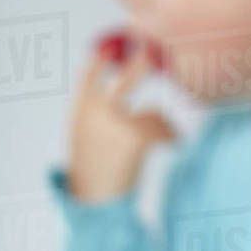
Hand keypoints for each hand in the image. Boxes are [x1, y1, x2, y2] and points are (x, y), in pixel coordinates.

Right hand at [66, 39, 175, 202]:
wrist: (96, 203)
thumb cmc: (95, 170)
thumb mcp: (89, 136)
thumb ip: (103, 110)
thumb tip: (136, 83)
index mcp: (80, 112)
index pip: (89, 77)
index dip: (103, 60)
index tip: (113, 47)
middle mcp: (97, 113)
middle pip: (127, 79)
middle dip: (142, 62)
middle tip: (151, 49)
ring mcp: (118, 122)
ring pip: (153, 113)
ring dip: (157, 128)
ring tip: (142, 153)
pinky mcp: (138, 134)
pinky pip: (164, 129)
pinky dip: (170, 139)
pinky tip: (157, 155)